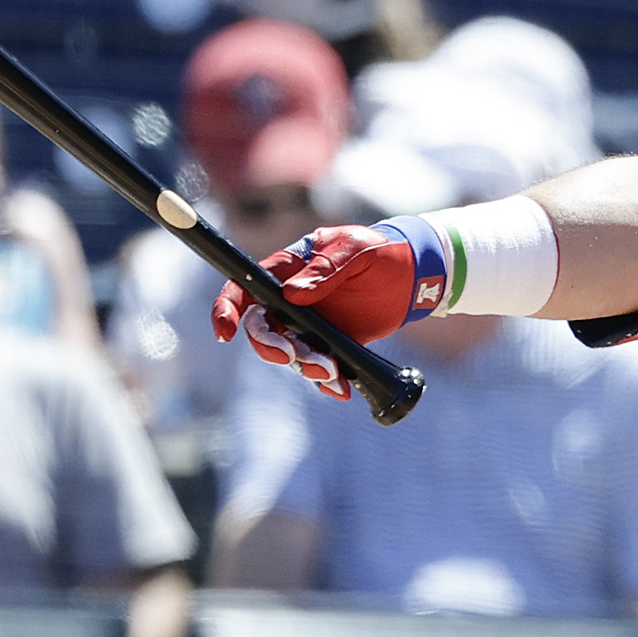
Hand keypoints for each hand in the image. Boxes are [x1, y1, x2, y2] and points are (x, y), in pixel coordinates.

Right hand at [210, 226, 417, 396]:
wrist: (412, 274)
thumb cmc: (380, 249)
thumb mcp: (356, 247)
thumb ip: (326, 268)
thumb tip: (293, 294)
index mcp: (288, 270)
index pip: (244, 288)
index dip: (228, 309)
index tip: (225, 331)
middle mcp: (290, 300)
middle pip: (262, 330)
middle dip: (271, 347)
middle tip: (295, 355)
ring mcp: (310, 325)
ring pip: (290, 354)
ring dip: (305, 367)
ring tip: (333, 371)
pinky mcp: (331, 344)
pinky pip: (318, 369)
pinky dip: (326, 383)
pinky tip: (341, 389)